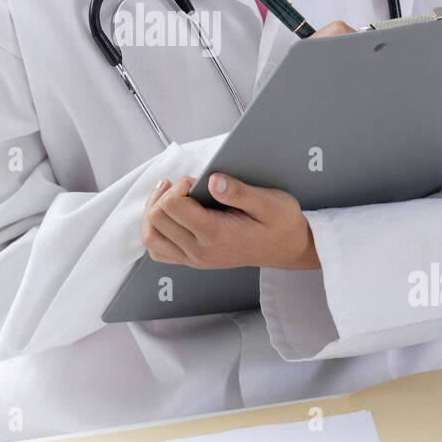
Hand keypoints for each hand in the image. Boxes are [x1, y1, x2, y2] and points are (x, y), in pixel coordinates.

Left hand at [139, 19, 355, 270]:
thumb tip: (212, 180)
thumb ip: (238, 192)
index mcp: (215, 234)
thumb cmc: (281, 223)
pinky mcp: (193, 261)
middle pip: (156, 220)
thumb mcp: (268, 201)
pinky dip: (156, 231)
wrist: (290, 248)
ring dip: (154, 211)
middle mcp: (200, 251)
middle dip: (164, 194)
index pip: (173, 206)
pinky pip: (159, 250)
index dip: (179, 185)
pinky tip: (170, 215)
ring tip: (171, 195)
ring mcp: (195, 259)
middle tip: (185, 184)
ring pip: (151, 237)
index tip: (196, 180)